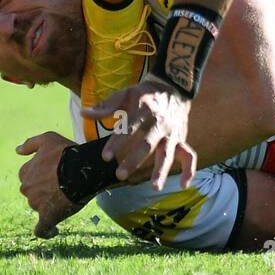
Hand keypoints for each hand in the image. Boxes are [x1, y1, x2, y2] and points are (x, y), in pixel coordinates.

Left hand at [15, 132, 84, 238]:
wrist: (82, 170)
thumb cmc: (66, 153)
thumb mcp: (47, 139)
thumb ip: (30, 144)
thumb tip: (16, 150)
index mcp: (25, 172)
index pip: (29, 176)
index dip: (42, 174)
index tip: (53, 174)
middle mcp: (26, 189)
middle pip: (33, 192)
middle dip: (44, 189)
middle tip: (63, 184)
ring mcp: (36, 204)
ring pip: (40, 207)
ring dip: (50, 204)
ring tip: (68, 197)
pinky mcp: (47, 217)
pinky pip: (43, 229)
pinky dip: (47, 232)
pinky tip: (54, 231)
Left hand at [81, 79, 195, 190]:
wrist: (173, 87)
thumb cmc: (144, 94)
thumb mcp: (125, 94)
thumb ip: (105, 106)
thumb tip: (84, 113)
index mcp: (143, 110)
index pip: (128, 128)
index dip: (116, 142)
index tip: (105, 157)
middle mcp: (159, 123)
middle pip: (147, 144)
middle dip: (134, 160)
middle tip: (119, 174)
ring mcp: (172, 133)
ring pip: (168, 154)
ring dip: (161, 171)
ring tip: (154, 188)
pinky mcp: (182, 139)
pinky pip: (190, 156)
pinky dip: (189, 171)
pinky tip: (183, 186)